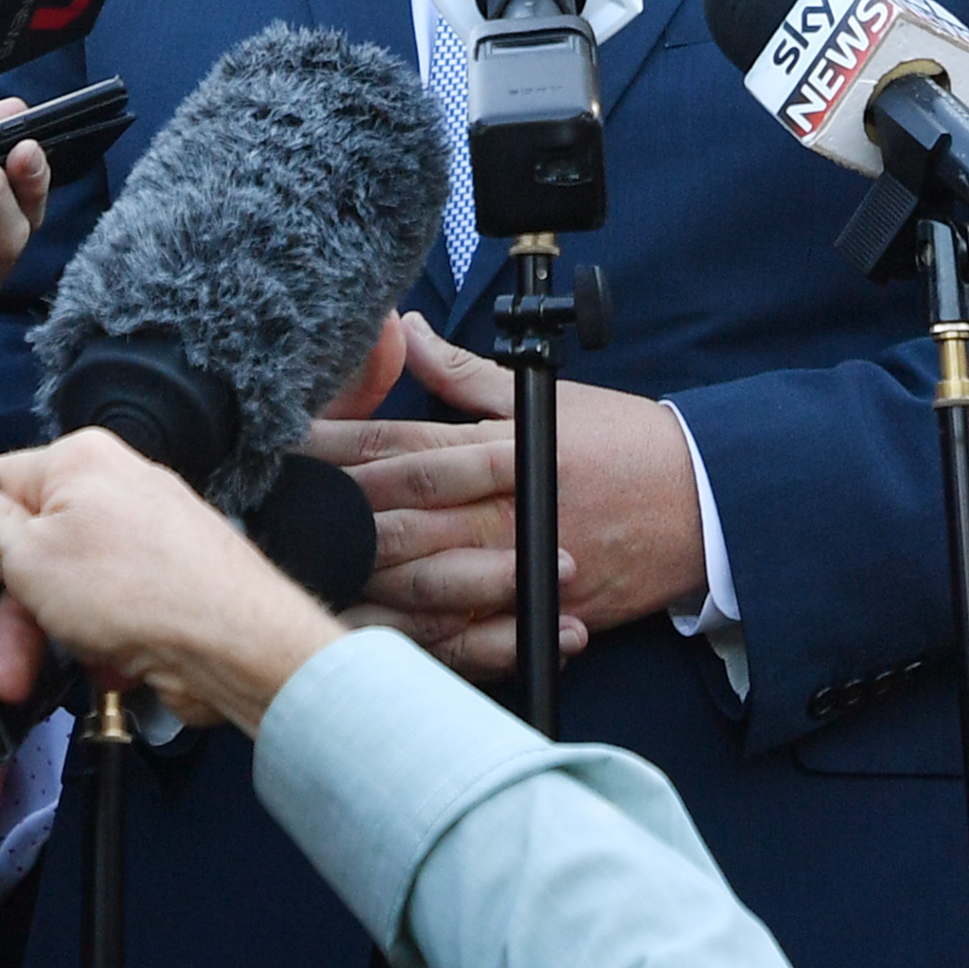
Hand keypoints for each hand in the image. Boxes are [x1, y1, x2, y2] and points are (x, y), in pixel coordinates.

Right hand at [0, 431, 345, 734]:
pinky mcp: (165, 581)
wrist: (236, 646)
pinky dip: (103, 643)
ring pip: (67, 588)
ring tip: (76, 664)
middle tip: (8, 662)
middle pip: (30, 548)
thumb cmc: (147, 591)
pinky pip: (108, 612)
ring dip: (58, 636)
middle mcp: (116, 487)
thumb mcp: (32, 560)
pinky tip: (115, 662)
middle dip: (16, 614)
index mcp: (80, 461)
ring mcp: (144, 535)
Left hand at [295, 314, 709, 679]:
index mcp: (498, 446)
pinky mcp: (538, 613)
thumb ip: (467, 374)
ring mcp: (516, 565)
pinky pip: (467, 634)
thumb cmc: (627, 447)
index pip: (394, 443)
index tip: (275, 446)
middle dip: (325, 513)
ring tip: (295, 574)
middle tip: (260, 512)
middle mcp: (499, 506)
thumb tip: (408, 331)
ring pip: (418, 576)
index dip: (329, 446)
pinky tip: (367, 634)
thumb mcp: (545, 398)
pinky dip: (419, 636)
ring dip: (356, 576)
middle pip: (392, 512)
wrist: (708, 507)